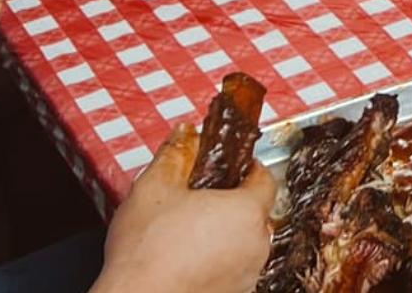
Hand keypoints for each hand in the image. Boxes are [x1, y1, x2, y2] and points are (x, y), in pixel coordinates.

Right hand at [93, 125, 277, 292]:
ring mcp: (248, 274)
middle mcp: (257, 244)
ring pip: (244, 242)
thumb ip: (176, 154)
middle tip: (198, 199)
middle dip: (230, 201)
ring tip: (186, 232)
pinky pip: (233, 268)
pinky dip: (217, 261)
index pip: (264, 177)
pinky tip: (187, 259)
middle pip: (254, 210)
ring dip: (224, 234)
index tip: (231, 165)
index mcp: (245, 210)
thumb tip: (185, 135)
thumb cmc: (147, 254)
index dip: (246, 167)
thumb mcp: (154, 187)